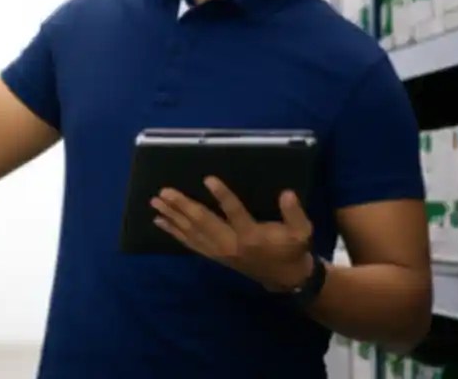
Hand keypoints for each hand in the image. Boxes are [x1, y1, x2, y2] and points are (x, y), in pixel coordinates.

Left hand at [151, 176, 314, 292]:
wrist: (285, 277)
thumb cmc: (292, 249)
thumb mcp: (301, 232)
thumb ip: (294, 213)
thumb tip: (286, 193)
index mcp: (251, 235)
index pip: (235, 213)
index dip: (222, 196)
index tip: (208, 179)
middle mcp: (230, 244)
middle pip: (203, 222)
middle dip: (183, 206)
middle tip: (165, 192)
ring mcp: (219, 252)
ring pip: (191, 232)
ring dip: (172, 216)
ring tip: (156, 202)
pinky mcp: (213, 255)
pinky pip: (189, 244)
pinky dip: (174, 232)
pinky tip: (160, 222)